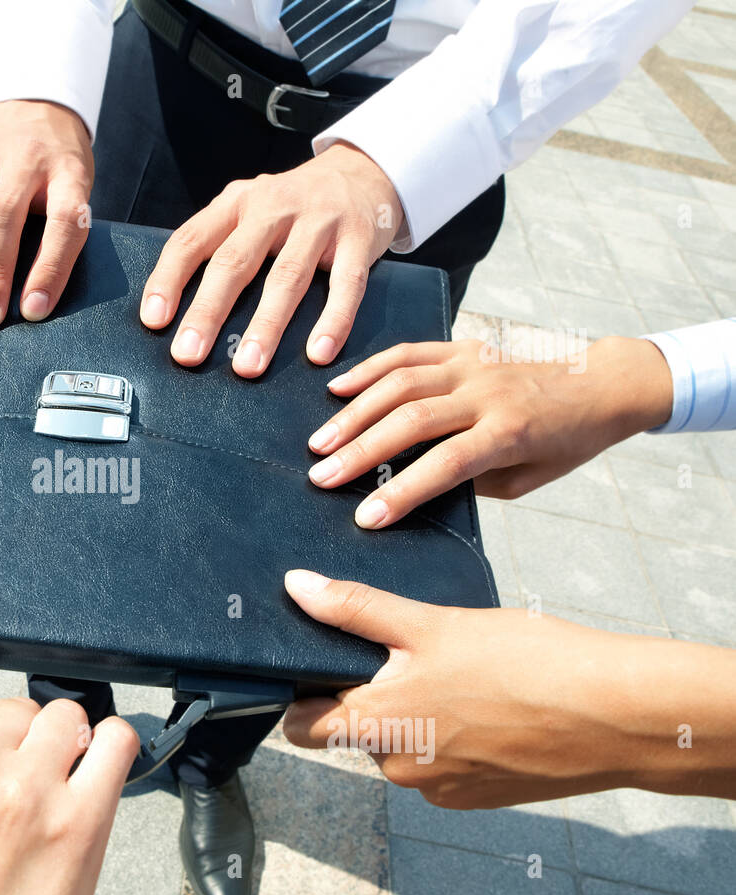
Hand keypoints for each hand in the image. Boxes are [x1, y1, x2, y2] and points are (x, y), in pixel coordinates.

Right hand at [0, 100, 93, 327]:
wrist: (33, 105)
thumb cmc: (58, 169)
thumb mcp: (76, 189)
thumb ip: (61, 232)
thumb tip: (36, 304)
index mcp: (67, 171)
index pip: (62, 220)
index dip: (49, 268)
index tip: (33, 311)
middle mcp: (24, 157)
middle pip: (3, 214)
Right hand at [0, 686, 137, 894]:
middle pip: (18, 706)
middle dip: (22, 742)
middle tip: (17, 789)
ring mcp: (27, 788)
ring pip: (65, 716)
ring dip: (65, 746)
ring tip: (52, 789)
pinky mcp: (81, 817)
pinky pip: (116, 740)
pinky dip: (113, 748)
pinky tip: (97, 772)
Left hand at [141, 143, 401, 374]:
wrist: (361, 172)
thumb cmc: (290, 209)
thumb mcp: (249, 211)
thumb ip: (219, 247)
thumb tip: (176, 313)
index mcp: (236, 203)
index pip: (191, 240)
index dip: (168, 280)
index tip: (153, 321)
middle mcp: (272, 206)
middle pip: (234, 262)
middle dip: (208, 311)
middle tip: (188, 354)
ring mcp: (317, 221)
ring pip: (286, 277)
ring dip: (266, 326)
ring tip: (247, 367)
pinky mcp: (357, 238)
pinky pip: (345, 284)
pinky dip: (333, 320)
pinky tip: (318, 353)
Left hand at [280, 570, 735, 807]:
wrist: (614, 716)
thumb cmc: (524, 664)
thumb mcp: (430, 624)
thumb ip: (356, 610)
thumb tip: (295, 588)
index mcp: (376, 727)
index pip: (300, 728)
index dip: (300, 695)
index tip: (316, 665)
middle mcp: (398, 768)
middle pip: (354, 732)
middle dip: (368, 696)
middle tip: (406, 653)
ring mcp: (439, 788)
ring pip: (402, 744)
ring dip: (414, 712)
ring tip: (456, 671)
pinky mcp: (477, 796)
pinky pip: (442, 762)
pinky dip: (452, 735)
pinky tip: (485, 701)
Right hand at [307, 336, 673, 528]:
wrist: (605, 380)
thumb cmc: (567, 439)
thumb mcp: (528, 475)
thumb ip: (474, 479)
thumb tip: (417, 487)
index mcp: (510, 432)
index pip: (446, 466)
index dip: (403, 494)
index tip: (365, 519)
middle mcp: (487, 393)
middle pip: (412, 421)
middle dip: (361, 452)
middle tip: (320, 477)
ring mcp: (473, 364)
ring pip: (401, 383)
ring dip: (354, 413)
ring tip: (320, 442)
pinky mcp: (464, 346)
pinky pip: (409, 352)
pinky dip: (370, 369)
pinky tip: (336, 388)